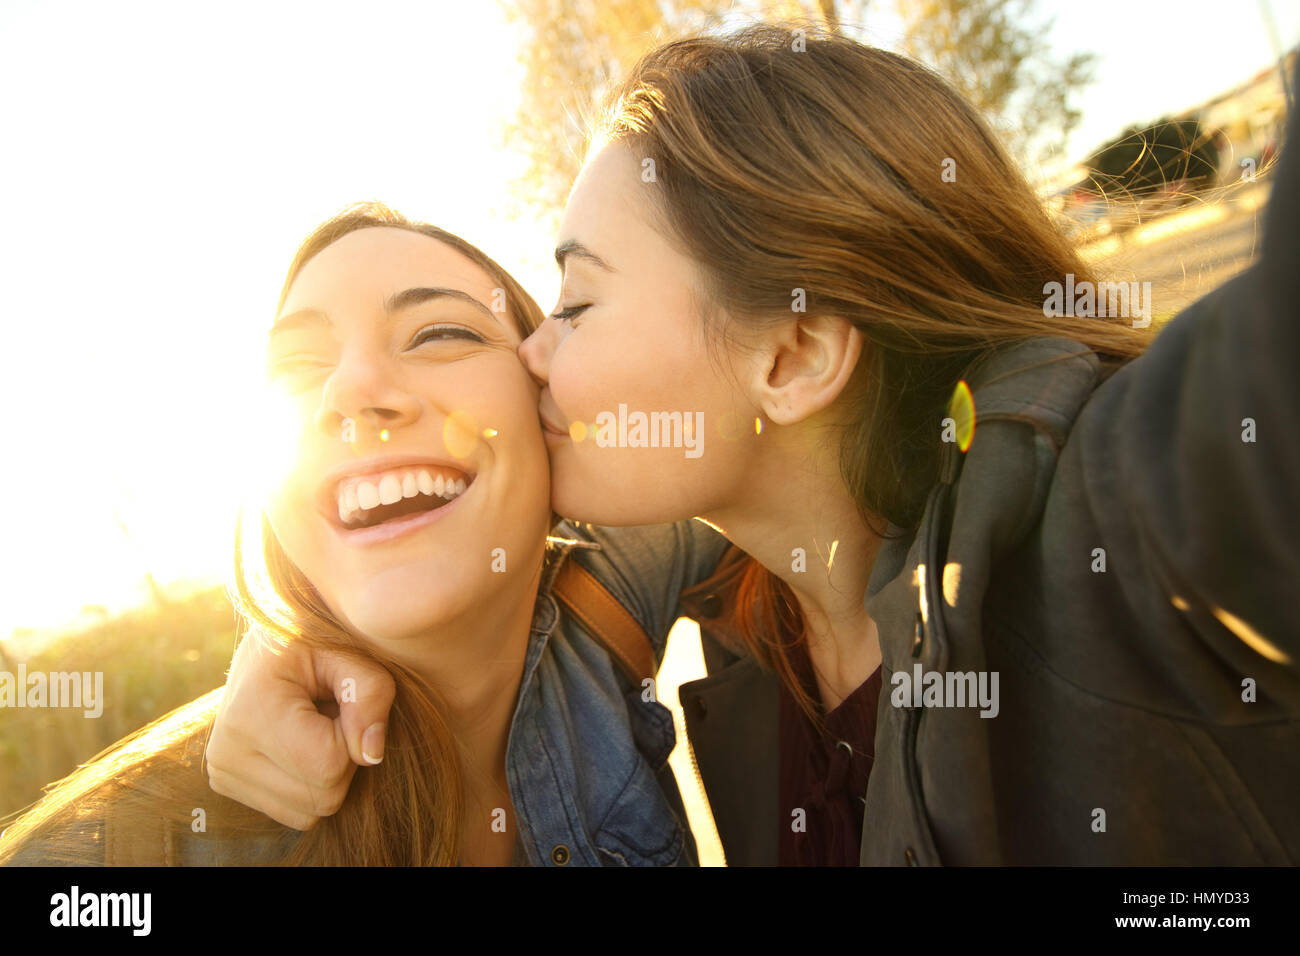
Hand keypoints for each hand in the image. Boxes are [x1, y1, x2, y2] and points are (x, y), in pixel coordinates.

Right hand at [205, 624, 394, 829]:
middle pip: (322, 796)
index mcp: (251, 712)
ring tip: (315, 726)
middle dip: (344, 759)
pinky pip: (295, 813)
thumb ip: (371, 694)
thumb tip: (371, 755)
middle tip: (333, 715)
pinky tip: (300, 744)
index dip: (354, 738)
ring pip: (310, 813)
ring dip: (328, 774)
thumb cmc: (316, 644)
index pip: (328, 764)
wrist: (269, 644)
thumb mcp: (350, 654)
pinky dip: (310, 785)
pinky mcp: (226, 785)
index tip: (346, 705)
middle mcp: (226, 751)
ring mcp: (222, 773)